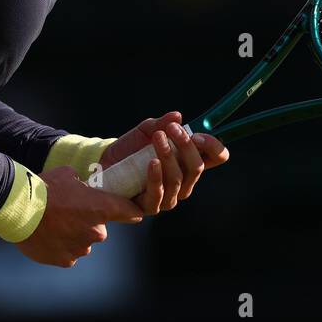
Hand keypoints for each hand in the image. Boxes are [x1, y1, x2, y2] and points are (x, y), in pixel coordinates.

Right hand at [15, 166, 144, 267]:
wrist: (19, 208)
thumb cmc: (44, 187)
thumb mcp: (67, 174)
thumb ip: (81, 183)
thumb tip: (81, 186)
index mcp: (102, 208)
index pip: (131, 212)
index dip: (129, 211)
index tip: (130, 212)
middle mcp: (96, 232)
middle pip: (99, 228)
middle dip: (87, 222)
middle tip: (68, 212)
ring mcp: (81, 248)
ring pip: (82, 242)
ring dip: (72, 234)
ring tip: (52, 223)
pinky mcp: (65, 260)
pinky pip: (67, 253)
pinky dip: (60, 246)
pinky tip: (46, 235)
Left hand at [99, 111, 228, 214]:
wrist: (105, 163)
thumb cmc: (131, 149)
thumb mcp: (146, 131)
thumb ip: (162, 123)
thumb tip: (177, 116)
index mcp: (189, 162)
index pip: (216, 157)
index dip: (213, 146)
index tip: (198, 133)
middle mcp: (184, 182)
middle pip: (197, 167)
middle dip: (187, 146)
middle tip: (173, 129)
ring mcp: (169, 196)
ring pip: (178, 178)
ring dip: (168, 155)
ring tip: (157, 138)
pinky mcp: (151, 206)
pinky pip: (159, 193)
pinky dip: (156, 176)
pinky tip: (152, 162)